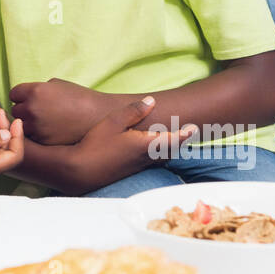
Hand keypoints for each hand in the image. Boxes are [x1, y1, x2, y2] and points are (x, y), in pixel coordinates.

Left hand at [10, 78, 109, 145]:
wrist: (98, 116)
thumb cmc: (79, 97)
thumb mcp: (57, 84)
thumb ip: (36, 89)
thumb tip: (23, 96)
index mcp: (35, 91)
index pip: (13, 94)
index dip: (22, 96)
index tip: (31, 98)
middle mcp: (32, 109)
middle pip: (15, 111)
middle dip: (24, 111)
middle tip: (40, 111)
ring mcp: (37, 127)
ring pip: (22, 127)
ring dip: (29, 125)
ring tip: (46, 122)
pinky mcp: (43, 142)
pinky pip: (32, 138)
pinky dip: (37, 136)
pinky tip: (51, 131)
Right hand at [62, 96, 193, 195]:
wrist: (79, 172)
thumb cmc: (95, 144)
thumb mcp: (113, 122)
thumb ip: (133, 111)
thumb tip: (151, 101)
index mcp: (145, 145)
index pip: (172, 139)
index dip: (184, 133)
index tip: (194, 128)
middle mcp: (146, 158)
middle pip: (170, 150)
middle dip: (181, 142)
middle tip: (190, 134)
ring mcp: (138, 166)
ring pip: (161, 157)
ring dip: (170, 149)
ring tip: (176, 140)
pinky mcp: (129, 171)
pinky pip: (151, 161)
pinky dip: (159, 154)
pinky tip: (153, 151)